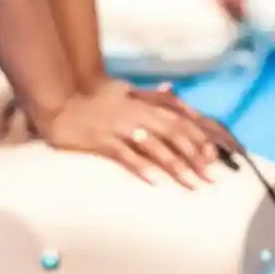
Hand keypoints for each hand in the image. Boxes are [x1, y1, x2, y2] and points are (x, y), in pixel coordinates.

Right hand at [42, 79, 229, 188]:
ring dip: (176, 166)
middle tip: (210, 177)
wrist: (61, 100)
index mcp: (145, 103)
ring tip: (192, 184)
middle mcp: (137, 114)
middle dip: (195, 156)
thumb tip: (172, 90)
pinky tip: (156, 182)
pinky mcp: (102, 141)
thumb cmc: (96, 96)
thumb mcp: (126, 90)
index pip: (180, 120)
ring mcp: (120, 127)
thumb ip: (149, 94)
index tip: (213, 156)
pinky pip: (126, 156)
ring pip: (155, 147)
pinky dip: (142, 168)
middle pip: (174, 135)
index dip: (198, 138)